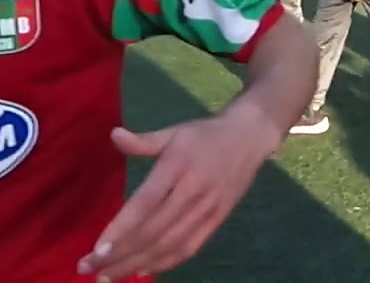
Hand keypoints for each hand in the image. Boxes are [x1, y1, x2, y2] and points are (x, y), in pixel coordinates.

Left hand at [77, 105, 280, 281]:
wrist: (250, 138)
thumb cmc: (205, 135)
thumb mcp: (174, 132)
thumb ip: (144, 140)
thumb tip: (114, 135)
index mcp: (179, 166)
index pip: (146, 203)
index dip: (121, 229)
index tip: (96, 249)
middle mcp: (194, 191)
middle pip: (154, 231)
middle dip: (119, 254)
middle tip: (88, 268)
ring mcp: (208, 208)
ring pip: (169, 244)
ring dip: (137, 263)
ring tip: (108, 276)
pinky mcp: (218, 219)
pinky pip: (190, 247)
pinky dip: (165, 263)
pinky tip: (142, 271)